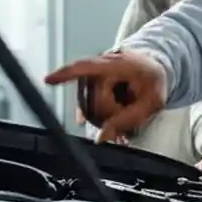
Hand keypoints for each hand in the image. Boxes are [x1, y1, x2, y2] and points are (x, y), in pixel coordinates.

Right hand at [46, 51, 167, 144]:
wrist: (153, 68)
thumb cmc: (154, 81)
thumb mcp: (152, 102)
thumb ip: (128, 120)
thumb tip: (101, 138)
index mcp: (118, 64)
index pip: (87, 66)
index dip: (66, 74)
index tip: (48, 81)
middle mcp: (100, 66)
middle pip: (92, 101)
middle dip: (108, 114)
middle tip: (128, 113)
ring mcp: (93, 74)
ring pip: (87, 106)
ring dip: (103, 115)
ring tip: (122, 110)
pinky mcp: (90, 83)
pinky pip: (85, 105)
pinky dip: (93, 115)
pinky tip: (99, 124)